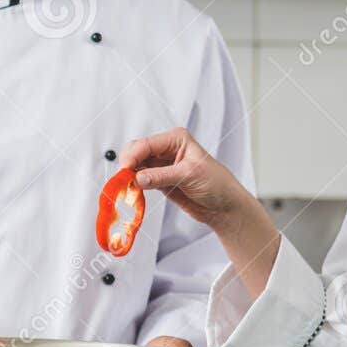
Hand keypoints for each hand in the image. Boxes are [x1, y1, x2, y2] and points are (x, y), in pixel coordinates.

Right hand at [121, 128, 281, 297]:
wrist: (224, 206)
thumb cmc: (217, 184)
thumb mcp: (190, 175)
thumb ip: (162, 176)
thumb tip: (138, 178)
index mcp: (177, 139)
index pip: (147, 144)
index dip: (132, 156)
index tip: (125, 171)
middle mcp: (167, 149)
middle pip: (136, 152)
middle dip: (128, 165)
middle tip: (123, 180)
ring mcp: (162, 165)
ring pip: (135, 166)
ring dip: (129, 176)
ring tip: (127, 188)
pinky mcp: (159, 180)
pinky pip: (139, 179)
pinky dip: (134, 185)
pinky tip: (133, 192)